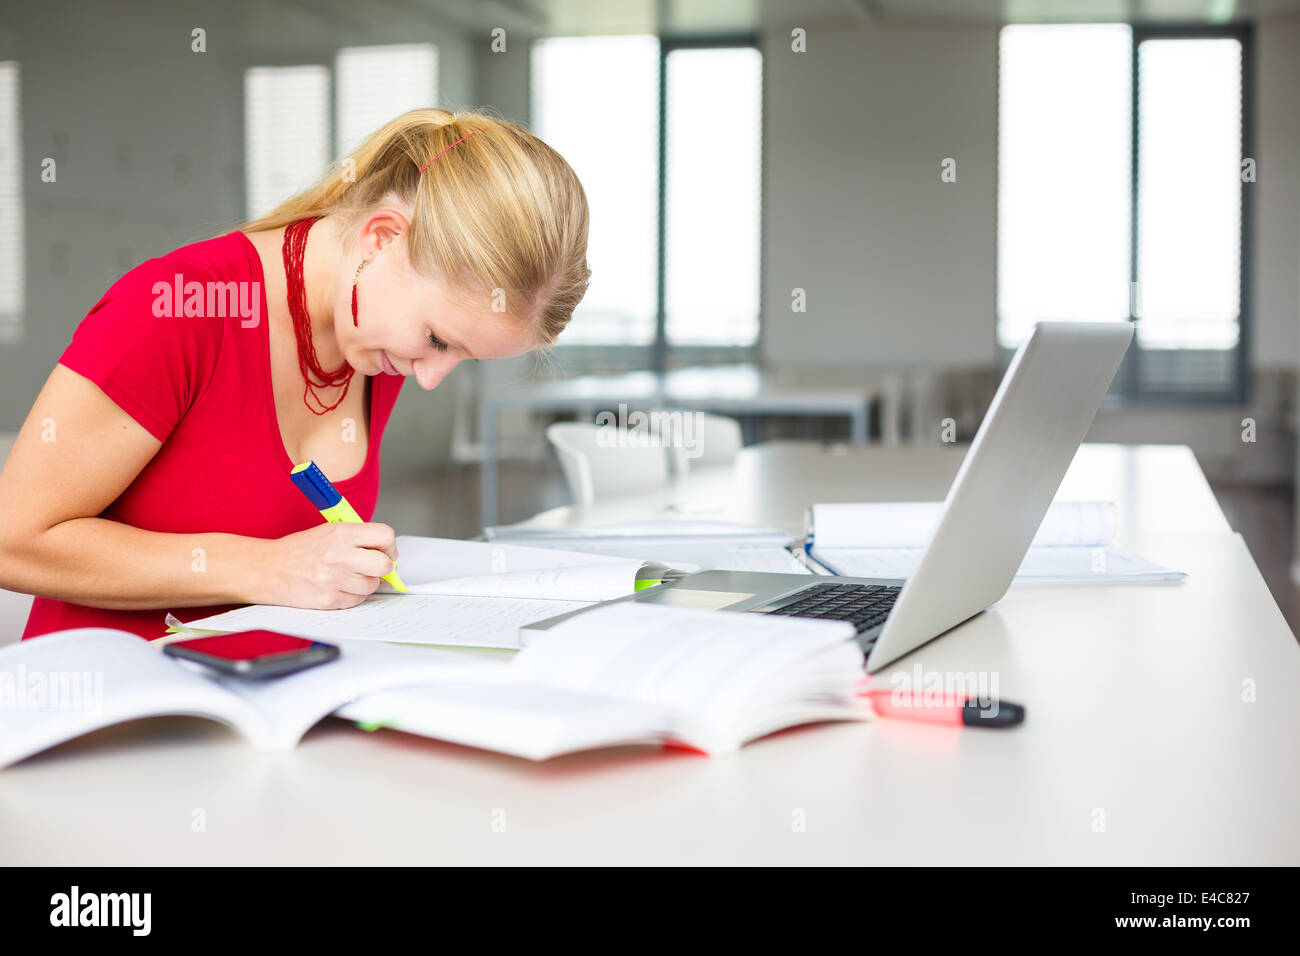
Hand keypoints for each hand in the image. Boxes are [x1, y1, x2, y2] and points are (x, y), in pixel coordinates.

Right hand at [261, 522, 398, 608]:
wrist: (268, 570)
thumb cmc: (298, 551)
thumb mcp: (328, 532)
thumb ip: (357, 538)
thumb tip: (387, 551)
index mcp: (341, 533)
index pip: (385, 536)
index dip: (390, 546)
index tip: (387, 552)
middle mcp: (339, 554)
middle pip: (384, 565)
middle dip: (383, 568)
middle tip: (373, 567)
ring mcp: (334, 579)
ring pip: (372, 585)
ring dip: (364, 583)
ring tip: (347, 576)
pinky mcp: (329, 599)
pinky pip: (357, 600)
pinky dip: (351, 595)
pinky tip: (337, 587)